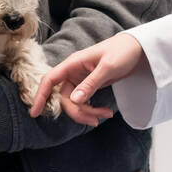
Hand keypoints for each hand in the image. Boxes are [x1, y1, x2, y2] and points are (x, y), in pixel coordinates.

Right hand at [28, 33, 146, 125]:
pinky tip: (104, 112)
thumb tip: (75, 100)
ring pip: (74, 102)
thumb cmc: (122, 52)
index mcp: (73, 63)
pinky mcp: (89, 85)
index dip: (40, 96)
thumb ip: (90, 83)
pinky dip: (92, 109)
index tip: (34, 113)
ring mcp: (80, 79)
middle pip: (64, 98)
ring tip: (106, 115)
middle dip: (78, 112)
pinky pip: (84, 101)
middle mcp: (73, 72)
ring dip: (87, 112)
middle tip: (96, 121)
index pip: (50, 80)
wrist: (137, 49)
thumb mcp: (107, 67)